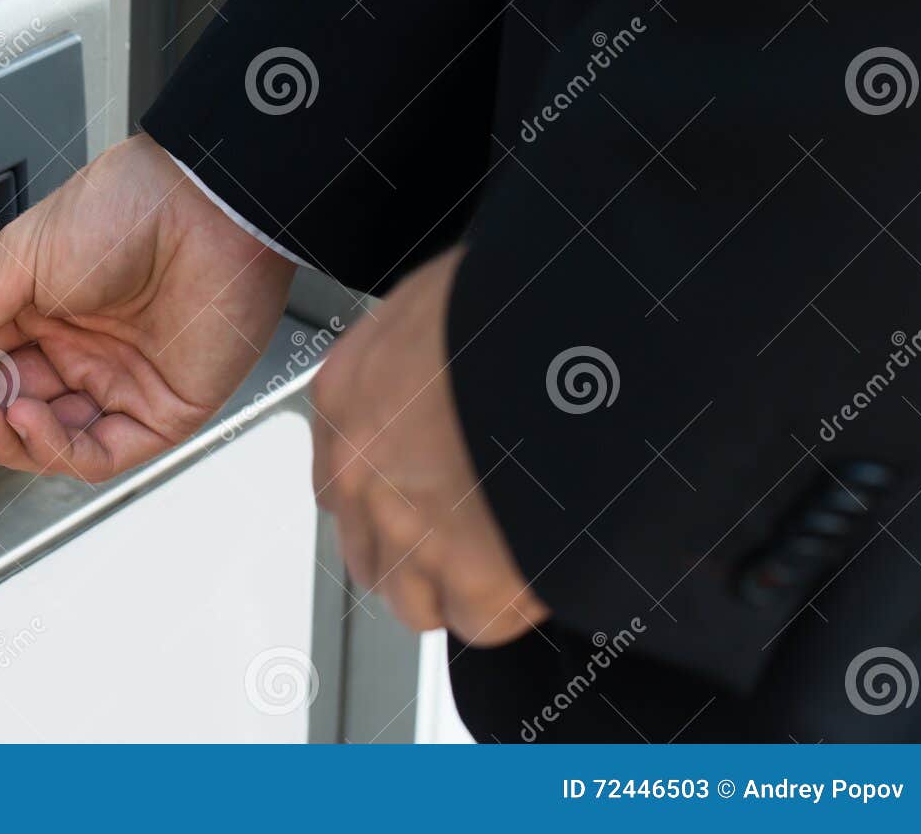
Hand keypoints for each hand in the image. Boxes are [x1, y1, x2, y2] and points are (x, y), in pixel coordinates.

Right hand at [0, 134, 295, 479]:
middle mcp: (71, 352)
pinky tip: (26, 418)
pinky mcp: (156, 414)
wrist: (207, 206)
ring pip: (37, 441)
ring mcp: (112, 385)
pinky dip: (52, 447)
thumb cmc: (125, 210)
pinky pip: (92, 453)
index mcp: (34, 310)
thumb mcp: (19, 261)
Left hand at [311, 244, 548, 644]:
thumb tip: (441, 380)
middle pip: (370, 553)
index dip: (391, 498)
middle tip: (476, 529)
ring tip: (515, 551)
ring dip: (461, 587)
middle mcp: (360, 469)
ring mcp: (411, 526)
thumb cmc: (516, 298)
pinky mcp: (475, 571)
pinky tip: (544, 563)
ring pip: (415, 600)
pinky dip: (514, 604)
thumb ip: (418, 359)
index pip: (340, 483)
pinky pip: (482, 621)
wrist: (580, 322)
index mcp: (345, 395)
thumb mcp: (440, 305)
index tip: (426, 497)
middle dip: (419, 552)